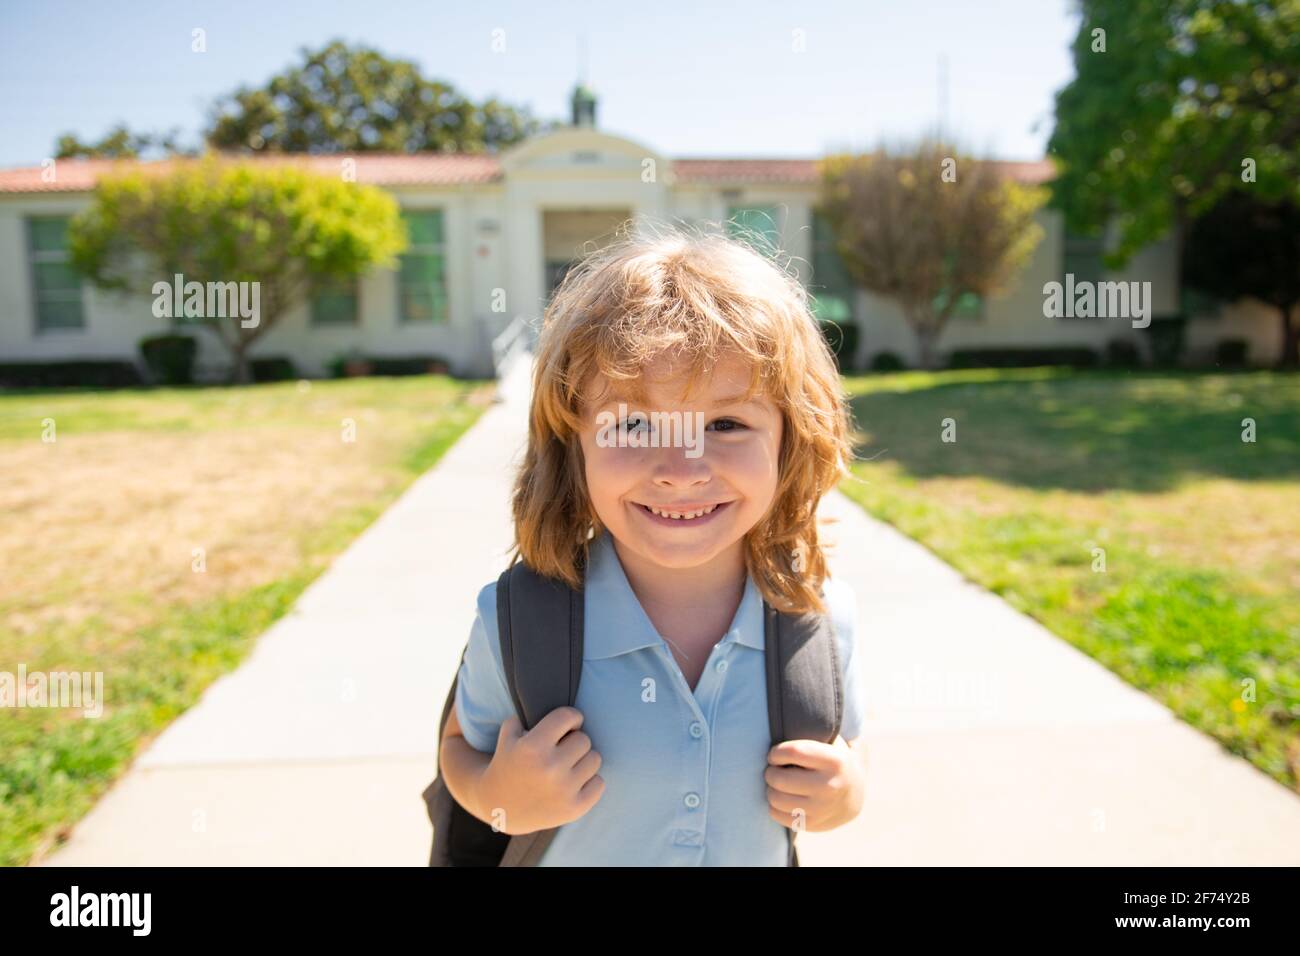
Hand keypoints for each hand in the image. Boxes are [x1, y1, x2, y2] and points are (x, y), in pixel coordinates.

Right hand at [476, 706, 604, 835]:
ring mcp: (564, 790)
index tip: (568, 724)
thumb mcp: (508, 734)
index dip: (571, 718)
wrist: (499, 808)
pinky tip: (574, 782)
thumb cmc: (508, 764)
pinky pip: (599, 783)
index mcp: (533, 747)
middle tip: (563, 749)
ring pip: (595, 759)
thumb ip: (526, 713)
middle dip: (574, 741)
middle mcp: (550, 768)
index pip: (569, 716)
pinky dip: (590, 781)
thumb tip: (554, 708)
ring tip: (568, 765)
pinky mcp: (574, 809)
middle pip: (584, 739)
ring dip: (583, 760)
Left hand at [764, 735, 865, 832]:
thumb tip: (786, 718)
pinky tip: (783, 797)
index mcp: (835, 761)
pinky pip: (777, 815)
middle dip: (771, 771)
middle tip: (775, 768)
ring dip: (770, 788)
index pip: (793, 752)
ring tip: (777, 782)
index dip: (776, 752)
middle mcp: (829, 786)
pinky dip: (774, 805)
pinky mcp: (812, 825)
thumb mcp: (833, 742)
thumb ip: (815, 731)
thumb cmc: (833, 761)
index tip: (775, 753)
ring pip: (775, 798)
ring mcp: (821, 809)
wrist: (854, 797)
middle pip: (779, 777)